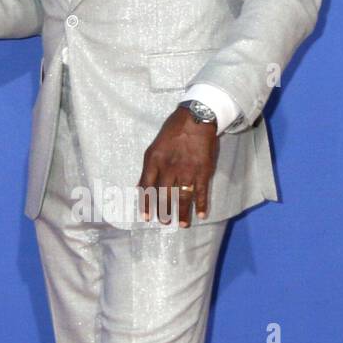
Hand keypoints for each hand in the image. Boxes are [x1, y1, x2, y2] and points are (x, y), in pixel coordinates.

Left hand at [138, 108, 218, 225]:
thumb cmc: (173, 132)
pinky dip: (201, 204)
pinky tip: (201, 215)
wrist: (196, 118)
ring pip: (183, 197)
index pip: (147, 187)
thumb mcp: (153, 147)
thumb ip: (147, 169)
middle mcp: (170, 168)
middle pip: (165, 196)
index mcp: (155, 161)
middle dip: (164, 212)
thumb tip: (139, 187)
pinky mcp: (203, 171)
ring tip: (182, 224)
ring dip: (183, 212)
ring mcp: (188, 171)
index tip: (146, 217)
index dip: (146, 204)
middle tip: (164, 222)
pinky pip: (202, 191)